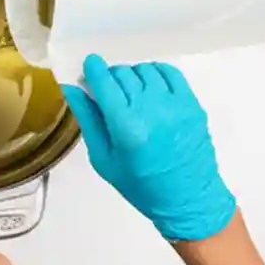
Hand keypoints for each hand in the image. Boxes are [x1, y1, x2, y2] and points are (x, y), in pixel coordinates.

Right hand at [61, 55, 235, 241]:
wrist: (188, 199)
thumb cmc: (140, 186)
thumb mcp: (103, 160)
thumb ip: (88, 120)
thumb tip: (72, 87)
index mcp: (126, 128)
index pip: (105, 83)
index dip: (94, 69)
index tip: (89, 65)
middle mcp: (151, 110)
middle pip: (123, 74)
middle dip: (110, 76)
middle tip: (107, 91)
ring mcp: (175, 105)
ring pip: (145, 70)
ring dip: (132, 75)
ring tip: (130, 92)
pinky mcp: (192, 104)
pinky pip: (170, 73)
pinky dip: (155, 72)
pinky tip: (150, 85)